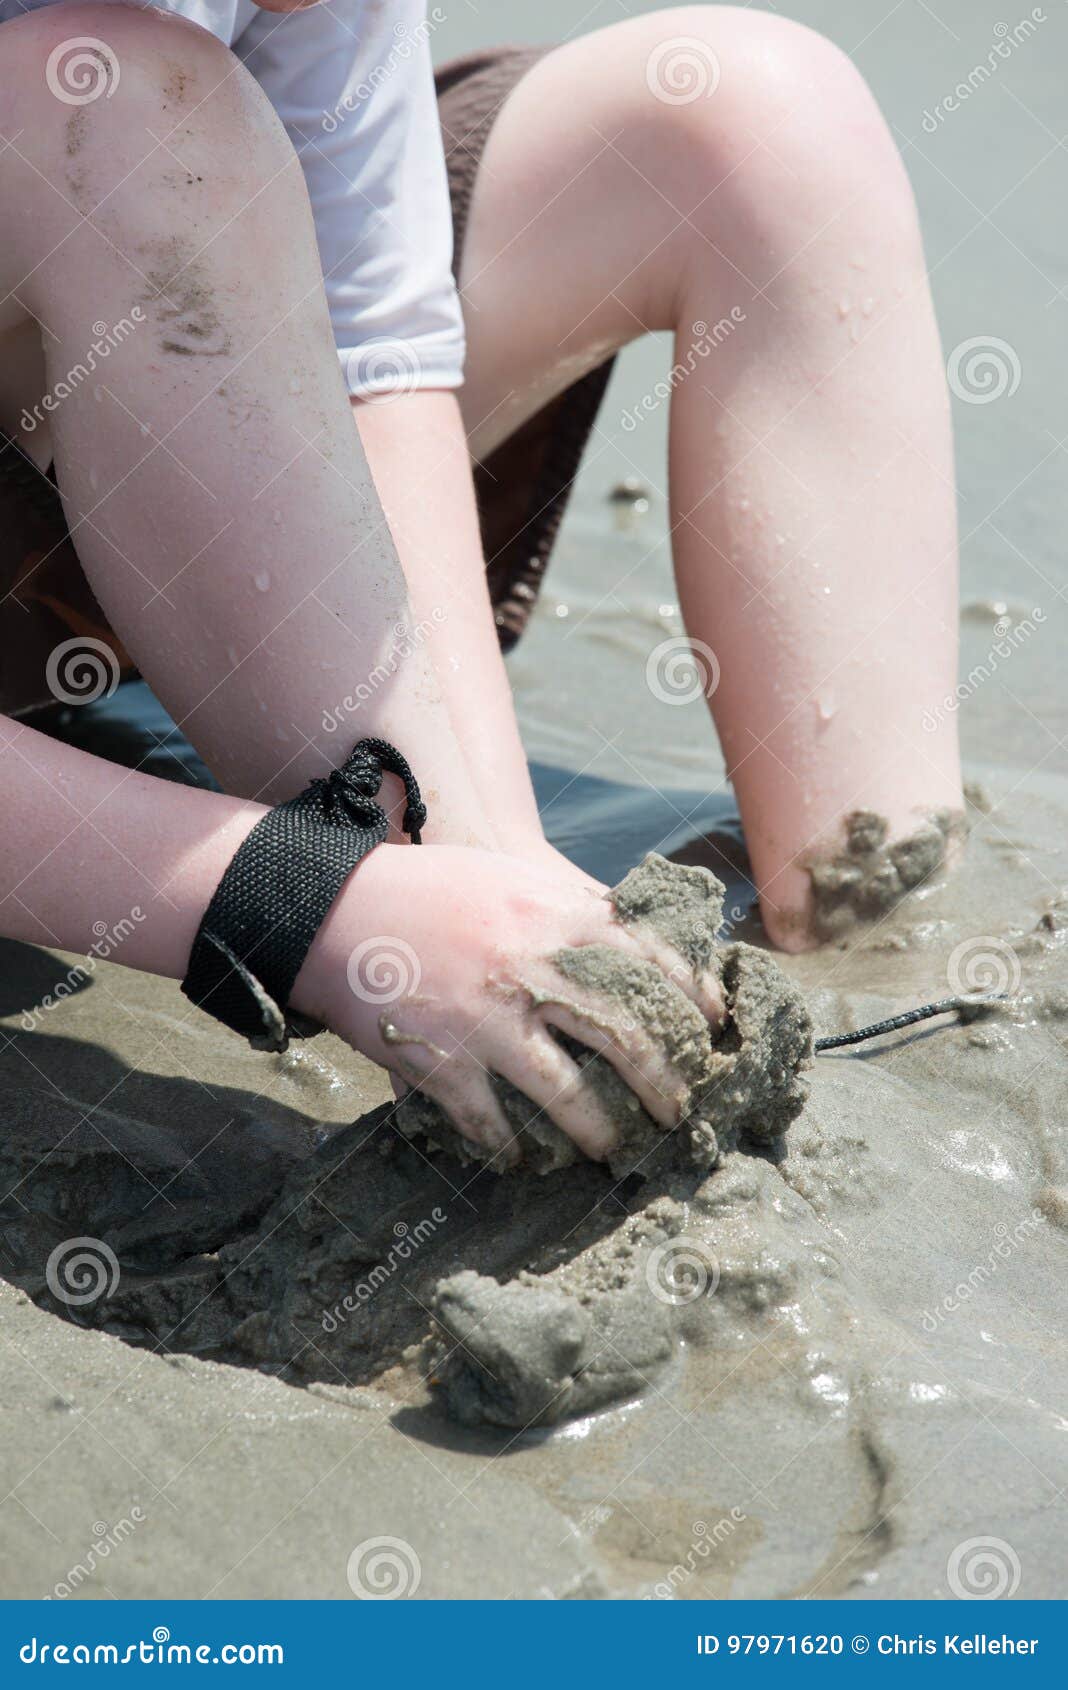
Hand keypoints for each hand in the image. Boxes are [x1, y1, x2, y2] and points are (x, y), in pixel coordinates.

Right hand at [294, 842, 724, 1165]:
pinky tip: (522, 1159)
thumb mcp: (515, 876)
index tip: (714, 1031)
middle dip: (664, 1083)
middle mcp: (533, 969)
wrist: (336, 907)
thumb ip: (575, 907)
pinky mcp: (442, 1060)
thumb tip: (641, 944)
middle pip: (625, 1036)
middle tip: (680, 1112)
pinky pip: (491, 1120)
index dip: (693, 1000)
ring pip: (566, 1092)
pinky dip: (511, 1147)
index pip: (652, 961)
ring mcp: (487, 1020)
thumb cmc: (434, 887)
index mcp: (557, 915)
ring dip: (598, 1130)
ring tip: (612, 1149)